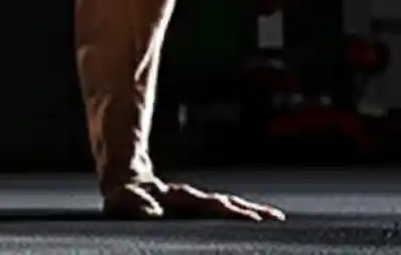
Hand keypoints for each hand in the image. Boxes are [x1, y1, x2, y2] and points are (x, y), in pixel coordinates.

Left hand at [102, 177, 284, 221]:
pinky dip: (246, 214)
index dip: (228, 211)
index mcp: (179, 197)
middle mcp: (193, 198)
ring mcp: (197, 203)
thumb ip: (137, 205)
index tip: (247, 217)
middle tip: (273, 221)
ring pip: (230, 205)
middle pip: (225, 204)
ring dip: (252, 212)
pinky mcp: (198, 209)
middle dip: (248, 212)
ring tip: (276, 220)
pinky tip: (263, 221)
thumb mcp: (124, 199)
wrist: (126, 180)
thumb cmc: (124, 196)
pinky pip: (226, 211)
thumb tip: (153, 214)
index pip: (209, 205)